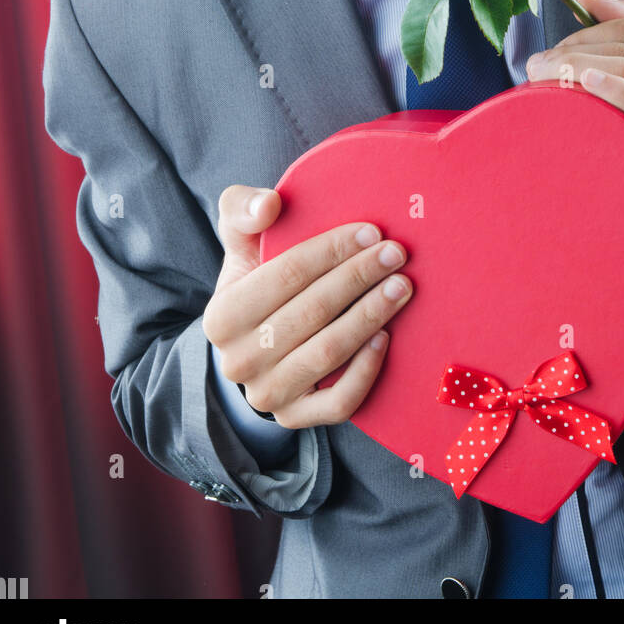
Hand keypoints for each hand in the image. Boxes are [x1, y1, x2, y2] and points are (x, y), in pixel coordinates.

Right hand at [201, 185, 411, 425]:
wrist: (254, 347)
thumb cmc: (256, 283)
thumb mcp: (241, 242)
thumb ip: (243, 210)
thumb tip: (268, 205)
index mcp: (221, 317)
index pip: (284, 276)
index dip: (331, 250)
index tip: (371, 232)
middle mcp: (238, 361)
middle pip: (312, 312)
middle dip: (359, 277)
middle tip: (396, 254)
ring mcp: (267, 395)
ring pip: (328, 354)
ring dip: (370, 316)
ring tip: (401, 287)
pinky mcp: (296, 418)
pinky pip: (338, 402)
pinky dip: (366, 371)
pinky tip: (386, 337)